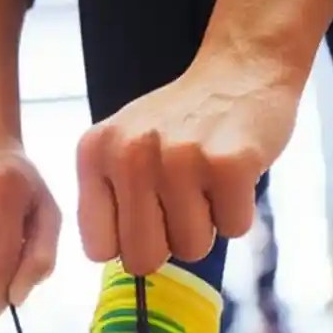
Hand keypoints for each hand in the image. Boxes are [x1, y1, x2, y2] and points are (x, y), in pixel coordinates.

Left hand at [76, 58, 300, 274]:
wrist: (238, 70)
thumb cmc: (177, 124)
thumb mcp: (121, 148)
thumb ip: (109, 198)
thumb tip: (119, 262)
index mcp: (94, 155)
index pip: (99, 248)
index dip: (128, 244)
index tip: (145, 222)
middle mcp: (129, 156)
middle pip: (143, 258)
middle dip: (168, 245)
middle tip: (182, 206)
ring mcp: (179, 159)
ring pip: (191, 248)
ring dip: (206, 225)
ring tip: (206, 184)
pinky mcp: (229, 164)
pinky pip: (234, 229)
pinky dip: (238, 212)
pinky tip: (232, 175)